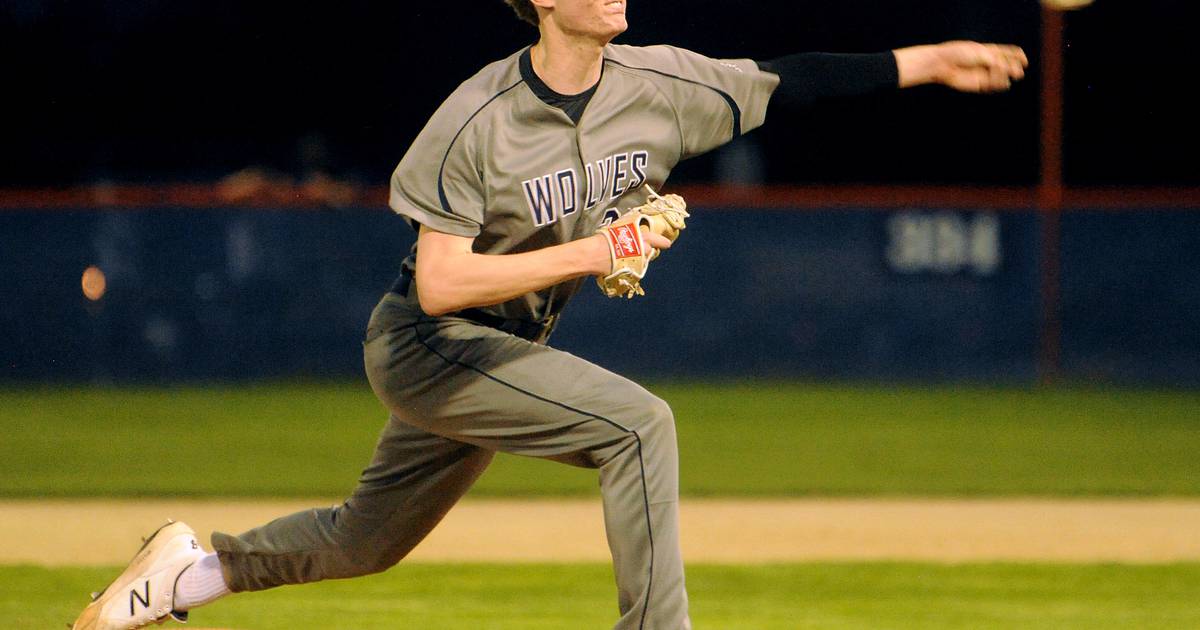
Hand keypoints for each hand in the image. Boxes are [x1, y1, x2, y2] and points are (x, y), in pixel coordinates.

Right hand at [585, 228, 670, 275]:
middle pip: (650, 252)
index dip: (662, 242)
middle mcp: (645, 250)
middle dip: (645, 251)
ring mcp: (639, 263)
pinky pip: (634, 270)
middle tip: (634, 249)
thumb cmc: (605, 238)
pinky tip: (619, 265)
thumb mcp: (620, 228)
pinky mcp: (632, 273)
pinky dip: (630, 268)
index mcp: (644, 238)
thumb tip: (632, 224)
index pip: (659, 240)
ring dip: (637, 260)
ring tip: (623, 257)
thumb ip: (630, 229)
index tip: (667, 244)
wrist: (595, 254)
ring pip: (642, 262)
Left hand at [896, 41, 1027, 92]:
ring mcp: (985, 75)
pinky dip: (998, 83)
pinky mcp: (980, 86)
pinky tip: (993, 78)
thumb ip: (996, 61)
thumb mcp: (981, 53)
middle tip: (1017, 71)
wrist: (943, 63)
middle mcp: (990, 63)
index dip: (1019, 56)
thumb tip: (1011, 70)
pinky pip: (994, 86)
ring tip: (999, 71)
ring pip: (1004, 78)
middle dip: (1015, 68)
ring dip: (1005, 75)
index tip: (1024, 59)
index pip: (1010, 53)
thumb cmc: (960, 54)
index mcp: (991, 51)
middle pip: (1009, 66)